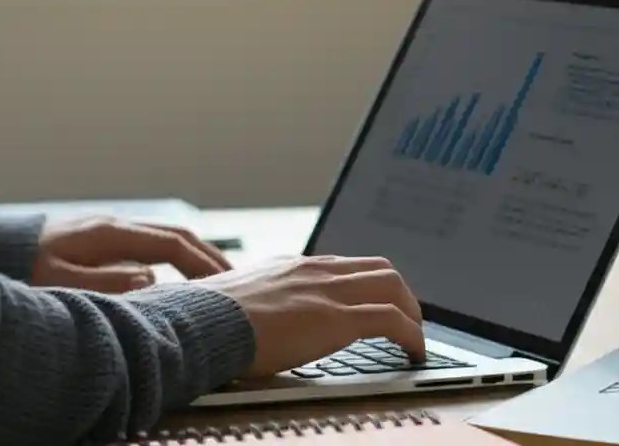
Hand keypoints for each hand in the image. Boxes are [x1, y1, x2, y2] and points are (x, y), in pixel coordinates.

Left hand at [32, 217, 231, 292]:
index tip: (227, 284)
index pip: (173, 243)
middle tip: (238, 281)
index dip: (203, 263)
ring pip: (165, 238)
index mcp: (110, 234)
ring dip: (194, 256)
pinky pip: (149, 245)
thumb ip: (105, 282)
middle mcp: (115, 226)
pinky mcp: (100, 241)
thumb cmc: (21, 268)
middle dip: (209, 257)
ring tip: (216, 281)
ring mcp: (108, 231)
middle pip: (177, 235)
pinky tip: (177, 279)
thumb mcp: (58, 282)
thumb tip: (151, 278)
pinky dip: (174, 258)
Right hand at [199, 255, 425, 376]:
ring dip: (412, 312)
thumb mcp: (238, 301)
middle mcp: (316, 270)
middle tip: (408, 319)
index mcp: (294, 266)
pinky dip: (412, 335)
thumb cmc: (209, 320)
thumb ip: (259, 304)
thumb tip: (254, 323)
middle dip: (401, 294)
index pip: (347, 265)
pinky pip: (391, 320)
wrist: (202, 323)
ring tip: (416, 337)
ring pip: (392, 286)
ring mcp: (328, 291)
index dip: (370, 285)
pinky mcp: (337, 318)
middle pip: (379, 268)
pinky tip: (416, 352)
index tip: (377, 302)